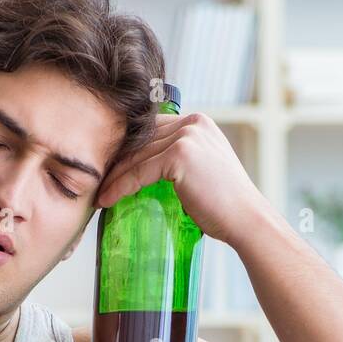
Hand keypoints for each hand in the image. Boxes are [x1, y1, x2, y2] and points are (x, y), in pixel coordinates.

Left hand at [93, 112, 265, 247]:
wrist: (245, 219)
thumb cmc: (223, 204)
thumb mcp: (201, 170)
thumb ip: (178, 160)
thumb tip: (146, 169)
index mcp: (198, 122)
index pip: (151, 131)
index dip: (127, 150)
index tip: (109, 170)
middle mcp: (193, 123)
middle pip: (141, 141)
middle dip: (117, 162)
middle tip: (97, 182)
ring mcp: (187, 136)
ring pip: (137, 156)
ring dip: (113, 177)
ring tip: (98, 195)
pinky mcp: (181, 155)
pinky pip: (139, 171)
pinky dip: (120, 187)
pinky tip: (107, 200)